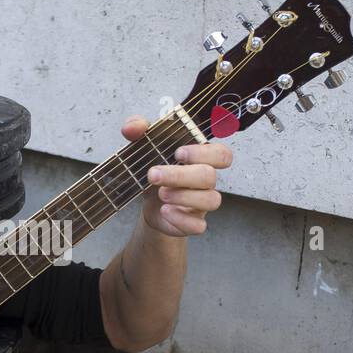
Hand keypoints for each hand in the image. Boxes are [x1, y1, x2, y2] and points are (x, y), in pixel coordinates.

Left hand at [120, 115, 232, 236]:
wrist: (148, 203)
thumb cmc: (155, 170)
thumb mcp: (144, 147)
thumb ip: (138, 130)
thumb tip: (132, 127)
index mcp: (200, 159)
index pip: (221, 154)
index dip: (205, 153)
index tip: (178, 153)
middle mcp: (205, 181)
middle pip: (209, 176)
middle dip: (180, 175)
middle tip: (153, 174)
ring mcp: (202, 203)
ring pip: (211, 200)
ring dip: (183, 196)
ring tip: (160, 194)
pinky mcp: (193, 222)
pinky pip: (199, 225)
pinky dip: (181, 219)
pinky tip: (165, 211)